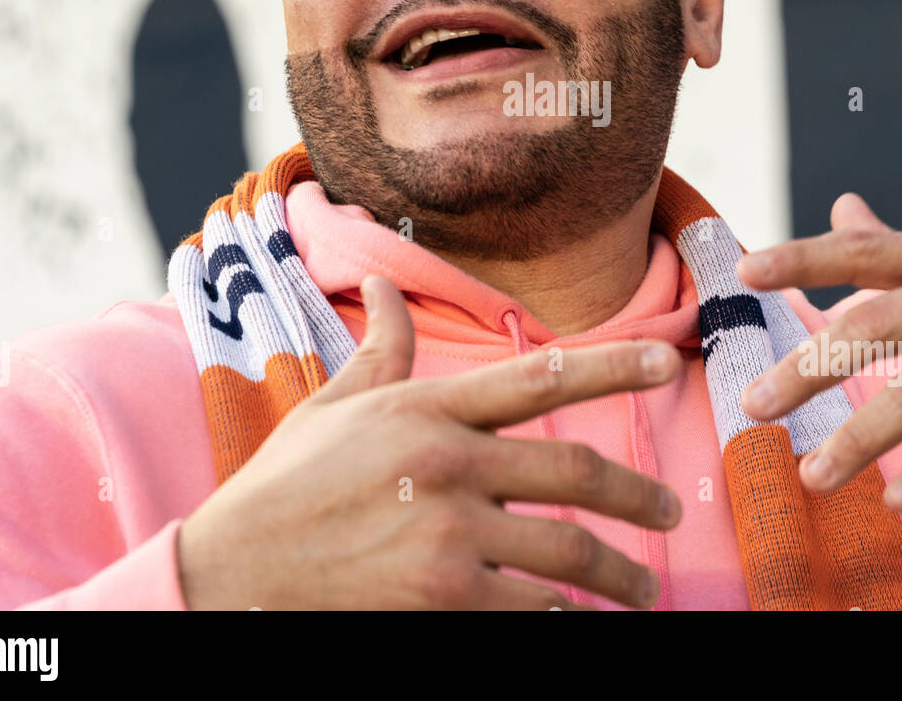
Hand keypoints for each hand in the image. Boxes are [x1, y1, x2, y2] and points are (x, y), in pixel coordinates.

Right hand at [177, 275, 682, 609]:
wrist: (230, 574)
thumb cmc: (285, 484)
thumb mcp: (334, 405)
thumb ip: (381, 346)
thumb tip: (388, 283)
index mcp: (428, 408)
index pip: (541, 376)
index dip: (614, 366)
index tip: (668, 360)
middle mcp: (448, 463)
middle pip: (576, 473)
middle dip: (640, 497)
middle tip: (671, 512)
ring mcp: (446, 534)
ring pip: (568, 552)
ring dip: (618, 574)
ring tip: (643, 589)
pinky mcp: (442, 598)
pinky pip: (532, 607)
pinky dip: (563, 614)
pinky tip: (577, 617)